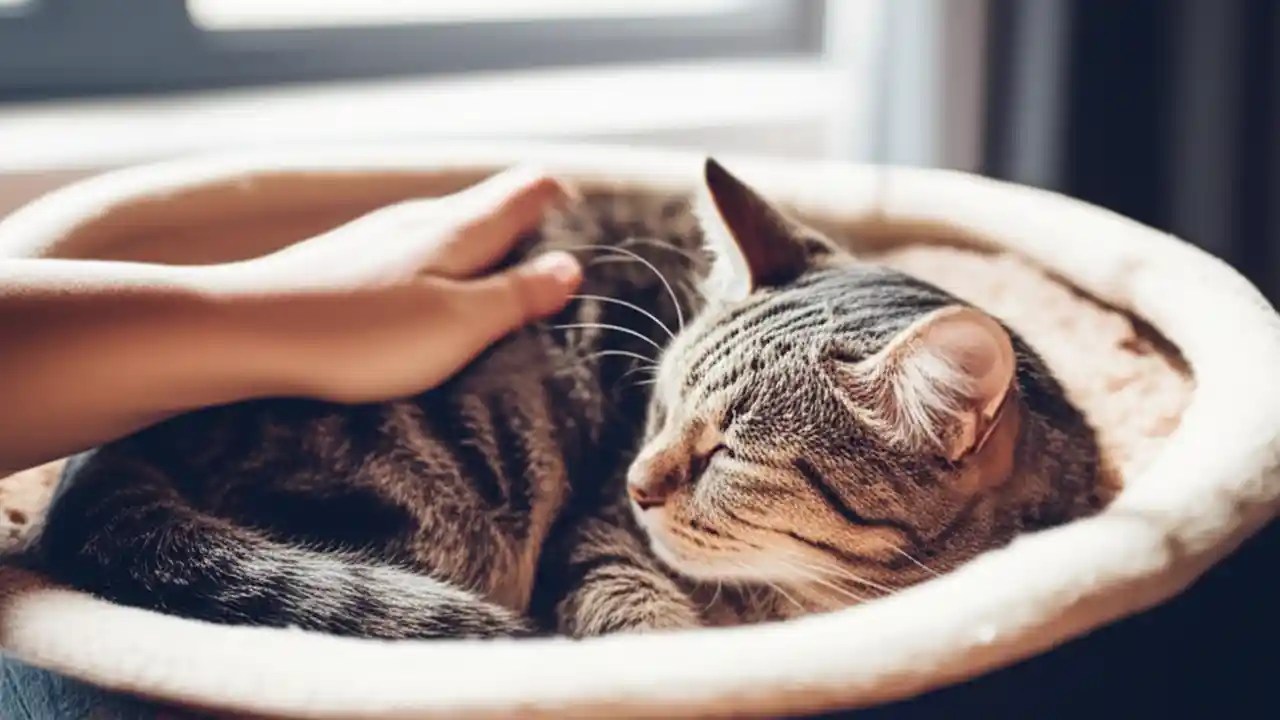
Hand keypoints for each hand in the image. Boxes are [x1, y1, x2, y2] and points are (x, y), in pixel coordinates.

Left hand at [233, 168, 582, 402]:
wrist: (247, 331)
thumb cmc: (362, 334)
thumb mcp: (459, 323)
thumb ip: (518, 295)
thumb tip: (572, 267)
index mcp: (459, 229)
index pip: (528, 189)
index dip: (562, 201)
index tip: (581, 230)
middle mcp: (420, 220)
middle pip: (488, 207)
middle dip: (523, 233)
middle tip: (546, 274)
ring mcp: (378, 236)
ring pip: (446, 232)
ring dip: (476, 256)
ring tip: (489, 294)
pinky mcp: (346, 261)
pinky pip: (411, 254)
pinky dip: (435, 273)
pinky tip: (420, 306)